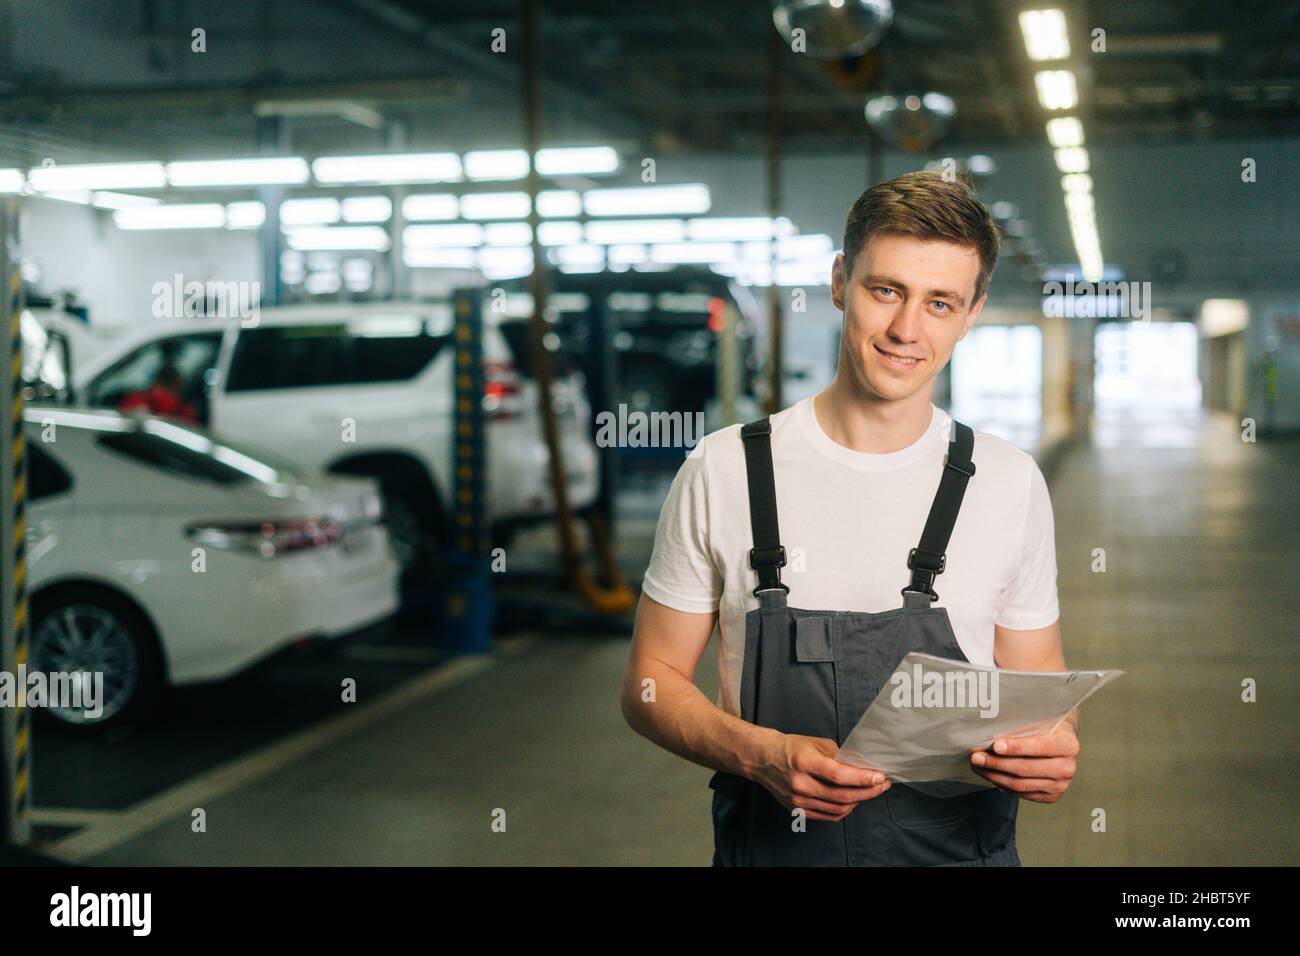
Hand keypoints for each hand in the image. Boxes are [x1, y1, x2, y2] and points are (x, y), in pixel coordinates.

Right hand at [752, 734, 890, 821]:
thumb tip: (859, 768)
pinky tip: (852, 801)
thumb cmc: (790, 747)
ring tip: (869, 792)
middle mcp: (800, 784)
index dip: (863, 779)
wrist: (762, 759)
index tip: (880, 777)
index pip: (839, 776)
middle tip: (882, 785)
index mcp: (804, 762)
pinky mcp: (797, 810)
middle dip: (868, 792)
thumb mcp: (815, 742)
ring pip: (837, 809)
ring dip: (858, 802)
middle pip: (842, 796)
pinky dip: (843, 811)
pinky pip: (827, 816)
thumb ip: (838, 756)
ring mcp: (797, 800)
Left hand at [969, 724, 1078, 803]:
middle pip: (1025, 769)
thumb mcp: (1038, 717)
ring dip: (994, 775)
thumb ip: (1020, 722)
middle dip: (996, 763)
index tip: (996, 745)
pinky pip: (1021, 793)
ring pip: (1020, 784)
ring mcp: (1060, 784)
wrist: (1060, 739)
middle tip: (976, 757)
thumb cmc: (1045, 725)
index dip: (1017, 747)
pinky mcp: (1051, 796)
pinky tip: (990, 774)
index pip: (1040, 747)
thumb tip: (989, 727)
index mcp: (1068, 744)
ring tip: (977, 766)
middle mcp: (1067, 767)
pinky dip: (1002, 784)